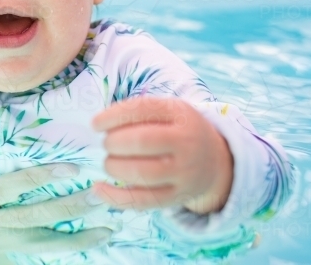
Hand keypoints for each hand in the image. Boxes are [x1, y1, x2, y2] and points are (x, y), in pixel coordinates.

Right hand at [0, 122, 114, 264]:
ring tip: (106, 227)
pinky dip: (60, 246)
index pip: (8, 189)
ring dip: (73, 237)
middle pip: (32, 219)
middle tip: (101, 194)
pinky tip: (85, 241)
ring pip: (38, 242)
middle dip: (69, 208)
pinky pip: (33, 251)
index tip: (71, 166)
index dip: (40, 178)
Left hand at [91, 97, 233, 214]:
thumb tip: (99, 125)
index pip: (143, 110)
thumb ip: (137, 112)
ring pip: (143, 173)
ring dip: (115, 167)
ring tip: (109, 163)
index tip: (95, 124)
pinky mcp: (178, 197)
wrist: (215, 161)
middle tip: (107, 144)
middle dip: (114, 143)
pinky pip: (144, 200)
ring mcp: (184, 172)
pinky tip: (98, 188)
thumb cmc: (178, 130)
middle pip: (143, 141)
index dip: (114, 116)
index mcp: (180, 114)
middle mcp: (186, 142)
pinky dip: (116, 197)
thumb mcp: (167, 111)